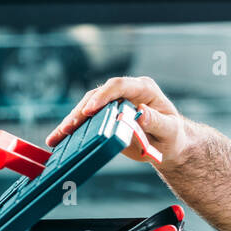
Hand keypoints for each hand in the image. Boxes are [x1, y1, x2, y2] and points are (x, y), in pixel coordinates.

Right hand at [46, 76, 190, 167]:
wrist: (168, 144)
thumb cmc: (173, 135)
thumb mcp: (170, 130)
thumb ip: (157, 122)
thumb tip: (142, 112)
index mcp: (144, 89)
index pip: (120, 86)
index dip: (103, 96)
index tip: (90, 109)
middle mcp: (126, 92)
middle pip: (98, 96)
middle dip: (82, 111)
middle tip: (69, 127)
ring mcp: (114, 103)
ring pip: (87, 106)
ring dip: (72, 120)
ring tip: (57, 135)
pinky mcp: (105, 116)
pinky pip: (86, 120)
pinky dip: (72, 128)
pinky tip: (58, 138)